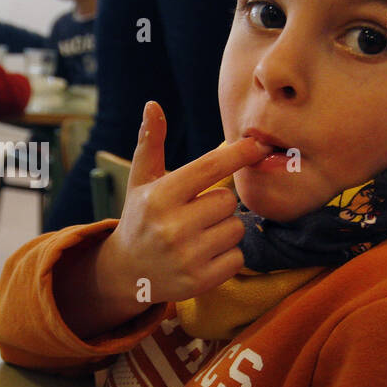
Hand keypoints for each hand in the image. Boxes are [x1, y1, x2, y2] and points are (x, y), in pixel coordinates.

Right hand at [52, 102, 271, 339]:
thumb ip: (151, 143)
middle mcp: (172, 227)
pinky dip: (227, 255)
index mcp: (159, 197)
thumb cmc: (140, 217)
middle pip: (227, 200)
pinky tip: (204, 255)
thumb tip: (152, 105)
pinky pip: (238, 257)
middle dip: (218, 203)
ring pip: (235, 228)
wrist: (127, 272)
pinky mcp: (200, 281)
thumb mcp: (141, 180)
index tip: (259, 145)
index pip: (208, 168)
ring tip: (199, 234)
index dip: (237, 154)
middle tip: (196, 212)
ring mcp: (187, 257)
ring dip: (224, 229)